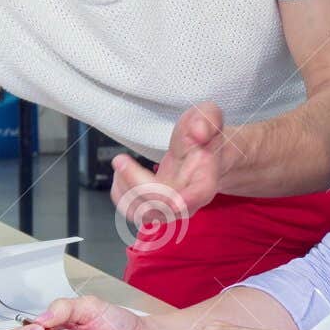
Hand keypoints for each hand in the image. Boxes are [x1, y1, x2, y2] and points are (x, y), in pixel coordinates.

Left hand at [110, 102, 224, 228]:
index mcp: (206, 177)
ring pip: (144, 213)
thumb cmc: (204, 136)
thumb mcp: (209, 116)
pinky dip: (120, 193)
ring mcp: (170, 206)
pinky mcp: (155, 207)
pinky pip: (132, 211)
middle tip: (120, 160)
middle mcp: (189, 198)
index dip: (190, 199)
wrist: (202, 153)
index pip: (201, 193)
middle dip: (137, 184)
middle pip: (164, 206)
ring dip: (125, 190)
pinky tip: (121, 172)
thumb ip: (207, 120)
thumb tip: (199, 132)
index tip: (176, 202)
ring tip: (121, 162)